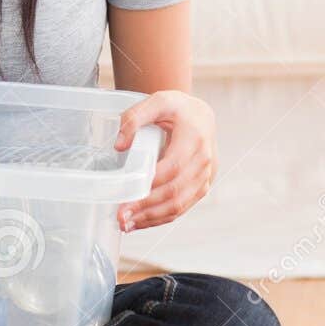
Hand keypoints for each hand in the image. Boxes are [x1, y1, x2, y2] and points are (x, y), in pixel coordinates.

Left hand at [114, 89, 216, 231]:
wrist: (200, 114)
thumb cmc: (177, 107)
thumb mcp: (156, 101)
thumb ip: (135, 118)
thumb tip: (119, 146)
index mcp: (195, 138)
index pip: (172, 168)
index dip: (150, 186)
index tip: (126, 196)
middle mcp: (204, 161)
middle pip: (175, 192)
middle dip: (147, 208)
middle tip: (121, 217)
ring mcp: (205, 177)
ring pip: (180, 204)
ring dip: (153, 218)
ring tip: (127, 225)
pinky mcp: (202, 187)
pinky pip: (183, 207)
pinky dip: (162, 218)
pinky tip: (142, 222)